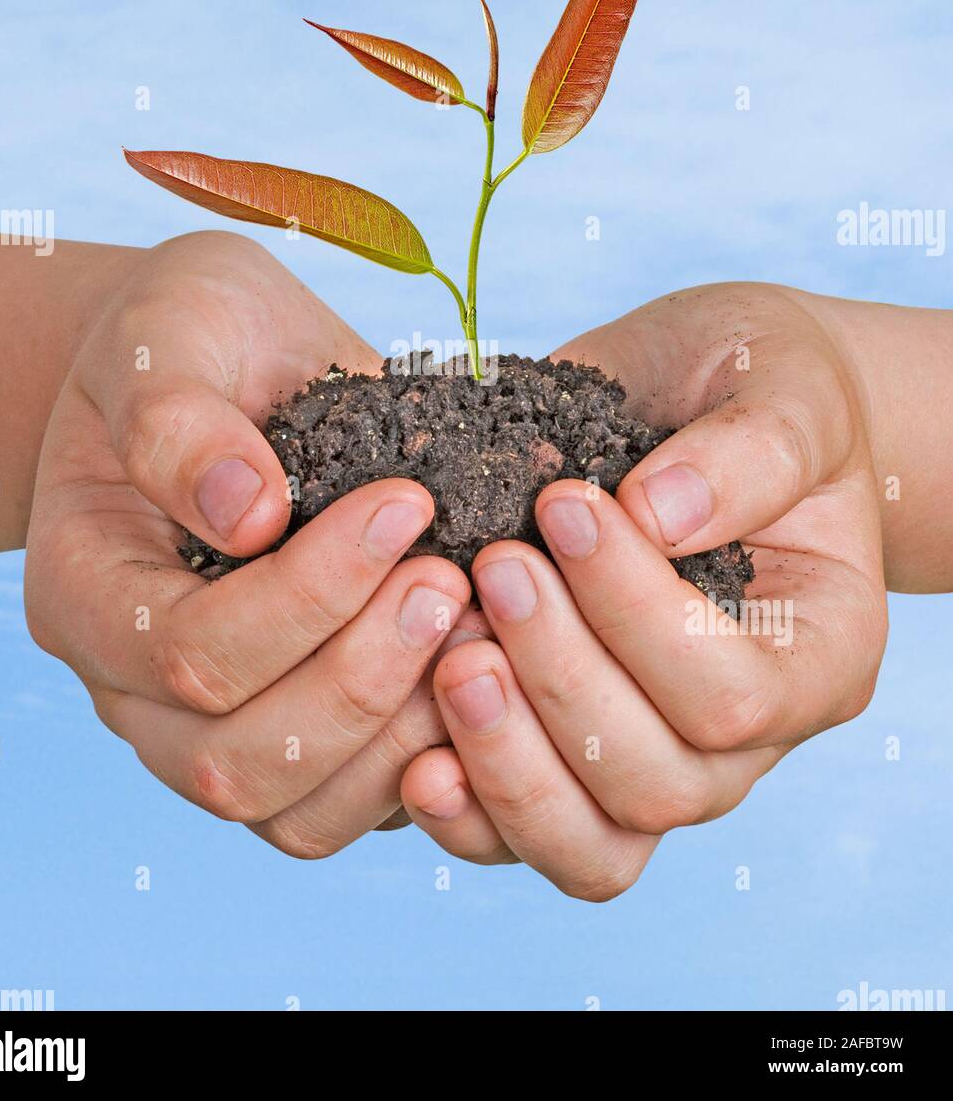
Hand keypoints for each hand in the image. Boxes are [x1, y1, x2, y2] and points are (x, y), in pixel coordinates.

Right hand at [24, 231, 469, 856]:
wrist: (226, 362)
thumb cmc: (189, 336)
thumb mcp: (170, 332)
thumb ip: (180, 418)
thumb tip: (249, 512)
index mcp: (85, 591)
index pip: (185, 651)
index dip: (305, 595)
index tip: (404, 504)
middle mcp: (134, 688)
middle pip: (233, 759)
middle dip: (361, 678)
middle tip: (453, 581)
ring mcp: (213, 726)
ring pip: (297, 812)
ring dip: (403, 733)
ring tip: (482, 628)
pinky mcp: (298, 739)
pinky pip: (355, 805)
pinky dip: (429, 761)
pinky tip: (488, 670)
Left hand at [400, 283, 887, 898]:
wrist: (695, 396)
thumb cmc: (752, 386)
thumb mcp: (778, 386)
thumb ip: (747, 452)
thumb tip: (657, 515)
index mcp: (819, 653)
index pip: (731, 692)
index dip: (635, 613)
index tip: (561, 505)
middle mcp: (746, 737)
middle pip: (655, 782)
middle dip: (558, 679)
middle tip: (492, 569)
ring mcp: (654, 759)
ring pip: (591, 844)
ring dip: (505, 761)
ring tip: (447, 658)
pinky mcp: (567, 759)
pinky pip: (521, 839)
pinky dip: (466, 812)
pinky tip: (412, 756)